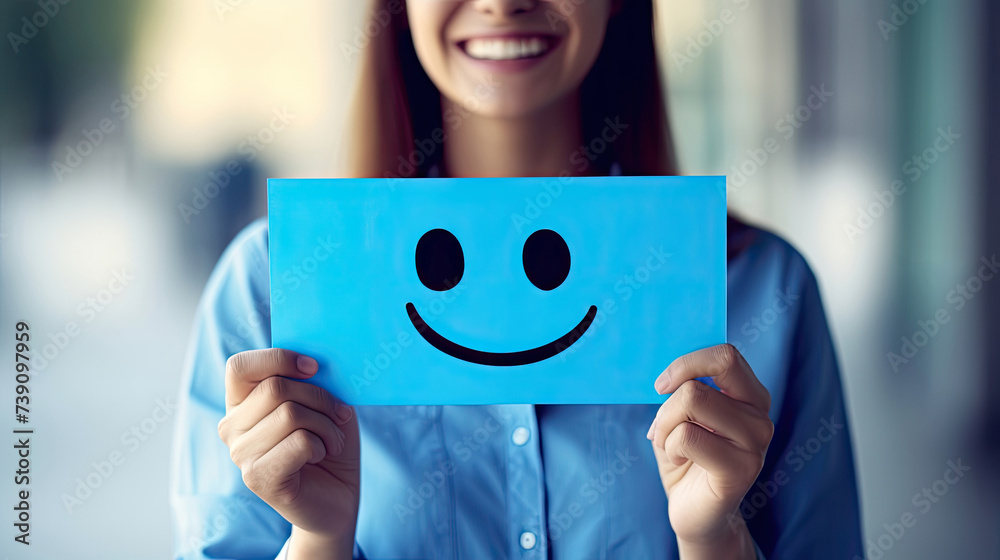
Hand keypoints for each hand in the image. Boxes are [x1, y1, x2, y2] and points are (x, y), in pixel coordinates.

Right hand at [217, 348, 359, 559]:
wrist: (337, 498)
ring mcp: (241, 455)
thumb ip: (312, 380)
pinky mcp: (258, 478)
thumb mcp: (324, 403)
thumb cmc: (328, 445)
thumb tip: (313, 361)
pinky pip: (299, 442)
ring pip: (290, 414)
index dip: (278, 358)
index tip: (313, 367)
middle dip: (320, 397)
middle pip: (275, 388)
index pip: (239, 366)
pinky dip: (321, 445)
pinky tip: (320, 456)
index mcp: (241, 403)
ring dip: (326, 425)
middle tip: (339, 414)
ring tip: (331, 440)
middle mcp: (232, 427)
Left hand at [646, 344, 772, 558]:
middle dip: (666, 405)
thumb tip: (670, 372)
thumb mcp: (681, 414)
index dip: (687, 364)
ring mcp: (755, 444)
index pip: (726, 356)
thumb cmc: (685, 457)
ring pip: (691, 403)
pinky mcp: (741, 469)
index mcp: (751, 396)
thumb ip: (684, 387)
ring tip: (672, 445)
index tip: (662, 385)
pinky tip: (680, 461)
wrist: (693, 510)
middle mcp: (760, 416)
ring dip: (665, 426)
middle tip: (664, 427)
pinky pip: (687, 436)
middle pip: (698, 385)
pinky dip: (669, 447)